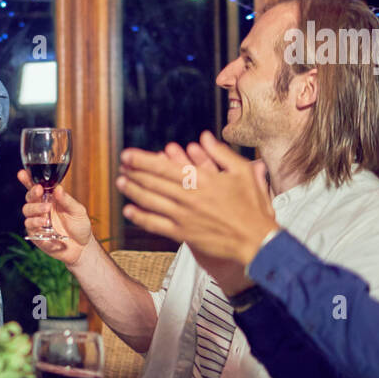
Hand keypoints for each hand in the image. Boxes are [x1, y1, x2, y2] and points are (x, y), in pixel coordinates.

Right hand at [18, 170, 92, 265]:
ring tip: (47, 212)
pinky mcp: (36, 235)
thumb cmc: (80, 226)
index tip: (23, 174)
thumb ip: (67, 200)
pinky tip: (46, 225)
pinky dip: (37, 225)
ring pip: (27, 212)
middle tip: (39, 191)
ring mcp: (37, 221)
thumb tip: (58, 189)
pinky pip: (30, 228)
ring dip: (35, 210)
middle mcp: (41, 209)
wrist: (82, 247)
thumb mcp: (78, 210)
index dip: (27, 180)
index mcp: (50, 199)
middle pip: (29, 198)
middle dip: (32, 193)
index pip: (36, 187)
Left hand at [117, 131, 277, 268]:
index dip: (142, 160)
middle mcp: (190, 198)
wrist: (257, 240)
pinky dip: (140, 217)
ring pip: (151, 202)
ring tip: (120, 182)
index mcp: (203, 180)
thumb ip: (221, 153)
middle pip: (153, 182)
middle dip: (133, 172)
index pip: (164, 167)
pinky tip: (129, 210)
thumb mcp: (243, 172)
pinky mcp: (183, 234)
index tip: (128, 154)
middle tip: (121, 165)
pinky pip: (156, 225)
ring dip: (132, 191)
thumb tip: (204, 137)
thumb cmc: (252, 205)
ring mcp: (184, 217)